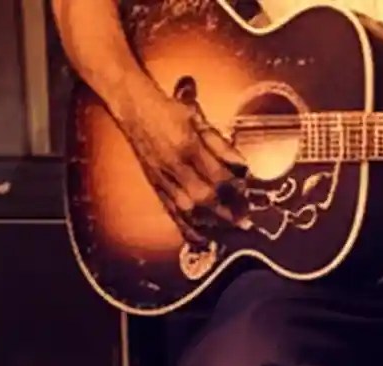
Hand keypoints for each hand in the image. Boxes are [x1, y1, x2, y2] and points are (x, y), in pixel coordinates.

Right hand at [116, 87, 249, 241]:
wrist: (134, 110)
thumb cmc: (169, 111)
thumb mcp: (199, 119)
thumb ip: (221, 145)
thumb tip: (241, 167)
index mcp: (188, 146)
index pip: (217, 176)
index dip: (235, 190)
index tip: (248, 195)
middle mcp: (174, 167)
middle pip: (204, 198)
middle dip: (226, 213)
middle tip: (244, 223)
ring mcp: (163, 179)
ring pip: (189, 210)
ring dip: (211, 225)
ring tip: (229, 232)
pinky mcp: (156, 187)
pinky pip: (172, 213)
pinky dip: (188, 228)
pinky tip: (202, 238)